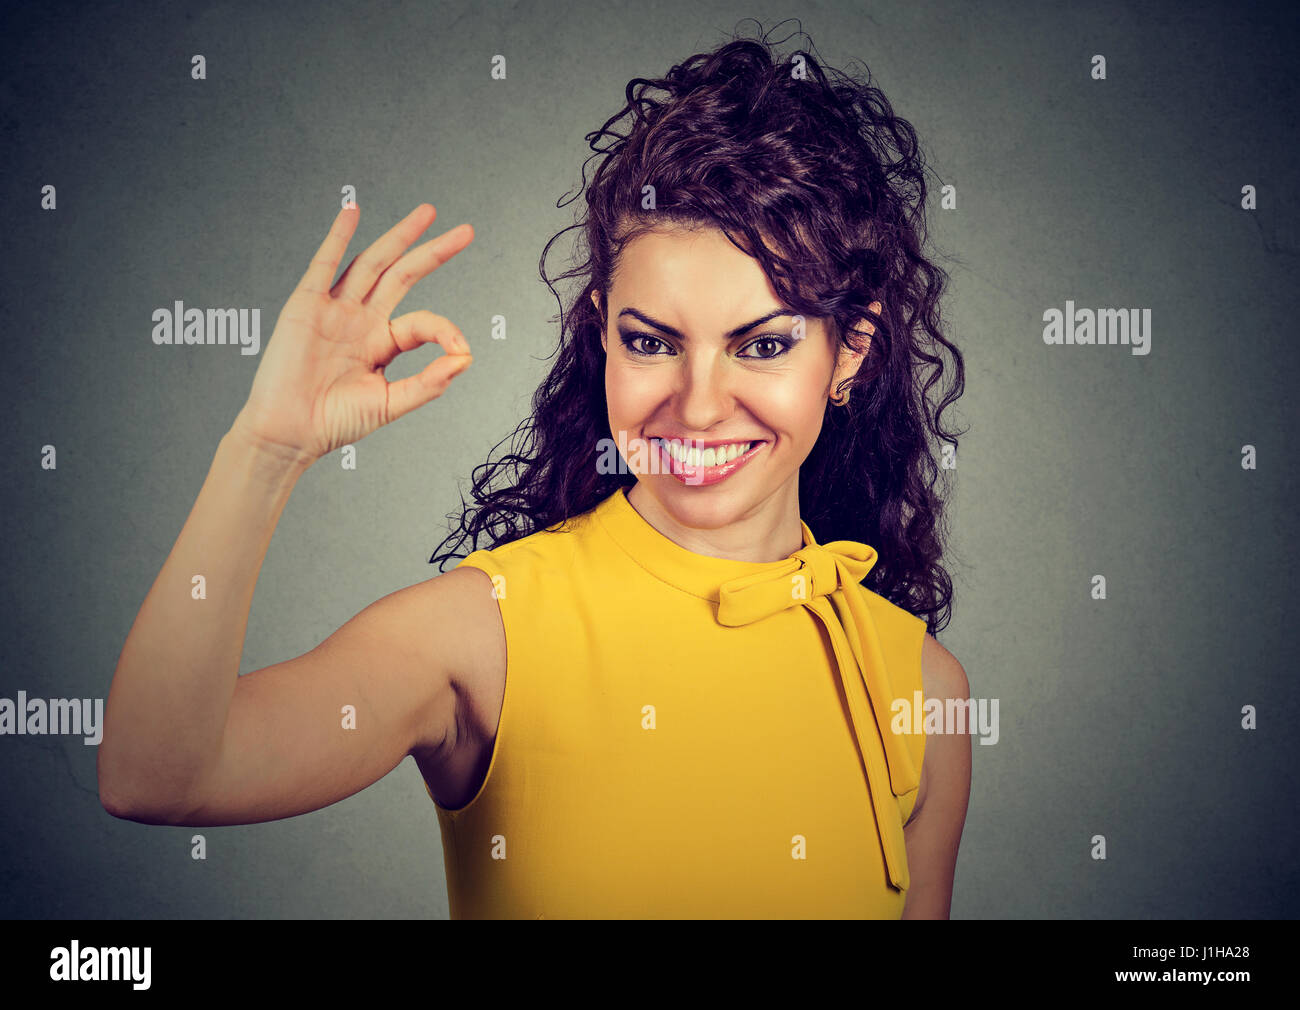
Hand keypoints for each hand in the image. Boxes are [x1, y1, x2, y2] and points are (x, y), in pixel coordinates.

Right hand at [231, 203, 473, 464]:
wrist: (289, 432)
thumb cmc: (334, 422)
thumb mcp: (390, 403)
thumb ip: (429, 382)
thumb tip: (466, 358)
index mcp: (382, 343)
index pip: (422, 323)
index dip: (445, 331)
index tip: (462, 349)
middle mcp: (361, 320)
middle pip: (403, 275)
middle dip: (433, 252)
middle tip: (464, 231)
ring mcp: (335, 309)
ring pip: (372, 263)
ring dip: (399, 236)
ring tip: (426, 213)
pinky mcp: (306, 305)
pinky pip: (324, 263)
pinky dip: (337, 236)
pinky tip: (352, 212)